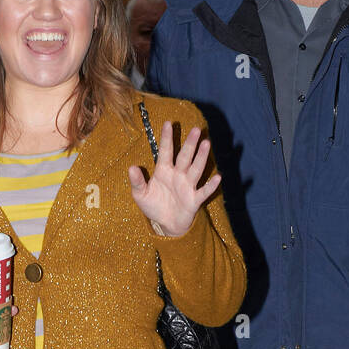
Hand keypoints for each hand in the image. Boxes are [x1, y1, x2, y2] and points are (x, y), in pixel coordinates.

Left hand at [128, 121, 220, 237]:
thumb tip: (131, 168)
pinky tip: (217, 177)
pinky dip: (210, 186)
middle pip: (185, 156)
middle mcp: (178, 175)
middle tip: (196, 129)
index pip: (166, 151)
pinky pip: (203, 191)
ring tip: (206, 143)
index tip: (167, 123)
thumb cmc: (154, 206)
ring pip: (195, 169)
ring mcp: (187, 186)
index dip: (167, 138)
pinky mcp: (194, 200)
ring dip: (201, 157)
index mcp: (164, 170)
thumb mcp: (140, 194)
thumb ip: (137, 181)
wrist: (165, 224)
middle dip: (190, 143)